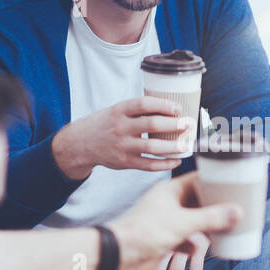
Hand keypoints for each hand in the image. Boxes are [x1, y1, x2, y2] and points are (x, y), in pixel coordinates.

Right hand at [51, 97, 194, 179]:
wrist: (80, 144)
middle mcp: (120, 127)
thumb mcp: (116, 110)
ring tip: (187, 145)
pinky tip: (176, 161)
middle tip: (189, 124)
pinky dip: (164, 164)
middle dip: (174, 125)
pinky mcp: (124, 162)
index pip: (143, 104)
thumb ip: (137, 110)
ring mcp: (122, 146)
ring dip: (173, 147)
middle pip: (151, 125)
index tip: (178, 108)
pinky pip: (148, 165)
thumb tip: (170, 109)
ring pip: (152, 148)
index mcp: (119, 110)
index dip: (163, 105)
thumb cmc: (105, 124)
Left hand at [106, 175, 240, 269]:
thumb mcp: (183, 223)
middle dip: (215, 206)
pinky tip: (198, 249)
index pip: (197, 179)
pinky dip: (192, 244)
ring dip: (206, 226)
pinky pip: (184, 239)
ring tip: (224, 228)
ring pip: (192, 221)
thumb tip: (237, 211)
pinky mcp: (163, 239)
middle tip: (235, 207)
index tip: (233, 183)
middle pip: (197, 201)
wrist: (118, 255)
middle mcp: (167, 203)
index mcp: (170, 191)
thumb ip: (211, 218)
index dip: (215, 180)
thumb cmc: (144, 232)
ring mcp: (165, 221)